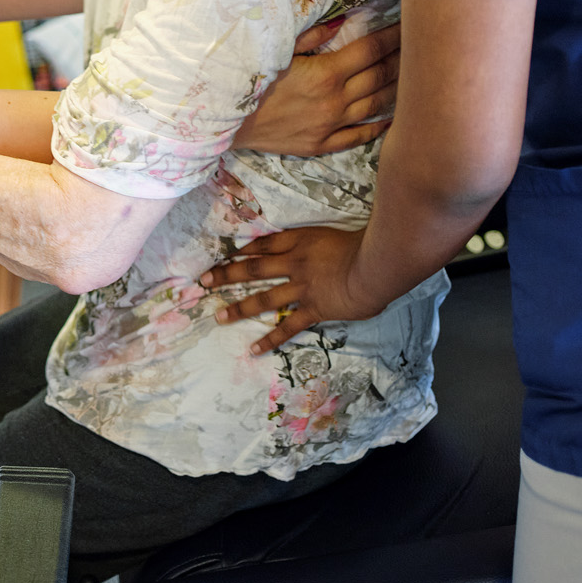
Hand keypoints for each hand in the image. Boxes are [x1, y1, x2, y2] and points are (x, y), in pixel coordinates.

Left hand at [199, 225, 382, 353]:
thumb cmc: (367, 245)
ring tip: (218, 316)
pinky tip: (254, 349)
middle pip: (253, 268)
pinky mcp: (313, 309)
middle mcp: (295, 263)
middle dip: (227, 274)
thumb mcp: (339, 234)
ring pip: (263, 298)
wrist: (376, 265)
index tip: (226, 254)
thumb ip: (325, 242)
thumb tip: (323, 249)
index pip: (264, 244)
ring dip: (239, 308)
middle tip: (204, 280)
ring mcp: (302, 287)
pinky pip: (288, 327)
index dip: (243, 249)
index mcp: (301, 240)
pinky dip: (271, 339)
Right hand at [234, 21, 399, 155]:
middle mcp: (334, 100)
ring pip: (374, 106)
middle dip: (402, 59)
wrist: (225, 122)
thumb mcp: (277, 50)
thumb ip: (312, 36)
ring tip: (414, 77)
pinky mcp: (320, 144)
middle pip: (379, 76)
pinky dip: (378, 127)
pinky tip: (392, 118)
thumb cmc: (248, 80)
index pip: (371, 50)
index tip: (410, 25)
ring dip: (396, 90)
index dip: (392, 36)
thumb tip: (342, 20)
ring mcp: (330, 125)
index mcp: (325, 73)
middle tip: (420, 47)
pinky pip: (357, 136)